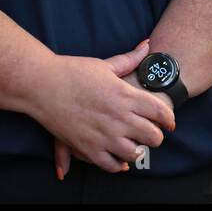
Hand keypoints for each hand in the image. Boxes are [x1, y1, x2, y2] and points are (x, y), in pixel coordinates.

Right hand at [41, 38, 175, 178]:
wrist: (42, 84)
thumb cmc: (72, 70)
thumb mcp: (104, 64)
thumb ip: (129, 59)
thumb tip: (147, 45)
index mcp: (125, 94)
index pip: (160, 112)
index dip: (169, 120)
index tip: (168, 123)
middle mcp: (119, 117)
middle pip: (153, 136)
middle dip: (155, 136)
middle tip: (150, 134)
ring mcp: (104, 135)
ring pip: (135, 154)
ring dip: (137, 150)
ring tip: (133, 145)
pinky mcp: (88, 148)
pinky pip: (111, 165)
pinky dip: (118, 165)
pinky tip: (118, 159)